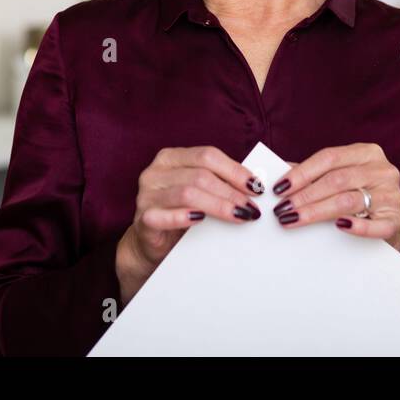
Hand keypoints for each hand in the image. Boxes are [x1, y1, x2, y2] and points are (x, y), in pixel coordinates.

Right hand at [116, 146, 263, 303]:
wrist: (153, 243)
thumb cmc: (181, 212)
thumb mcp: (199, 191)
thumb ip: (218, 182)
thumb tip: (253, 185)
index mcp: (171, 157)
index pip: (207, 156)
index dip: (234, 170)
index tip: (256, 187)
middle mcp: (156, 172)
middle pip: (200, 176)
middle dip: (231, 192)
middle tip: (251, 208)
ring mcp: (146, 195)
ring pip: (187, 194)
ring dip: (218, 206)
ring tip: (239, 216)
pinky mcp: (143, 219)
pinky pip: (164, 216)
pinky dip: (185, 217)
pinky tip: (202, 220)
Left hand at [270, 143, 399, 250]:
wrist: (387, 221)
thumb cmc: (358, 194)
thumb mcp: (341, 177)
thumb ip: (315, 174)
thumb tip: (280, 173)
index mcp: (367, 153)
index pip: (329, 157)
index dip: (302, 172)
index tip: (279, 187)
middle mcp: (382, 170)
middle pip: (337, 180)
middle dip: (305, 195)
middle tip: (282, 208)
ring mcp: (392, 195)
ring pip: (349, 200)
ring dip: (317, 211)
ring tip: (295, 219)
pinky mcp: (397, 220)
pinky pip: (377, 225)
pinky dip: (357, 226)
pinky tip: (339, 226)